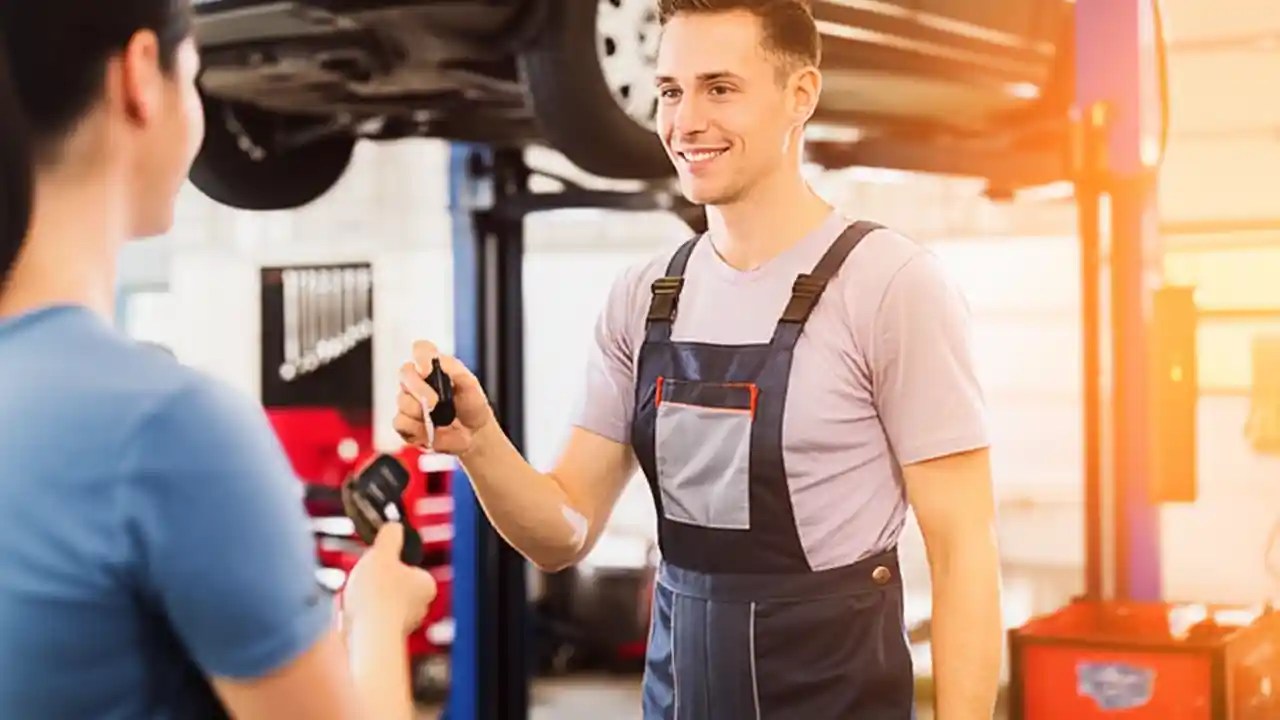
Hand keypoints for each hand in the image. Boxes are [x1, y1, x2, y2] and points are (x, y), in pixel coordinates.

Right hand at [342, 523, 437, 636]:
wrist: (368, 634)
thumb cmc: (378, 595)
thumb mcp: (382, 553)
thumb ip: (390, 536)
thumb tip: (394, 526)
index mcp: (426, 584)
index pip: (407, 567)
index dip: (387, 563)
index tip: (375, 563)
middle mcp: (420, 607)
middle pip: (391, 585)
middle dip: (373, 583)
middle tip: (363, 582)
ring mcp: (404, 625)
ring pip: (378, 604)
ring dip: (363, 600)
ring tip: (354, 600)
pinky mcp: (386, 639)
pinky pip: (369, 621)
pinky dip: (358, 617)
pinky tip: (351, 616)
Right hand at [394, 340, 493, 455]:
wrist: (473, 434)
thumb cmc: (471, 406)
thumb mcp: (471, 387)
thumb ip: (456, 372)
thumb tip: (438, 362)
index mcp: (434, 367)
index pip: (421, 349)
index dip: (421, 356)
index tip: (428, 370)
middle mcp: (418, 381)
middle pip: (405, 373)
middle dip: (419, 389)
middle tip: (435, 403)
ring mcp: (409, 401)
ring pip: (402, 401)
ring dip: (420, 411)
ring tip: (439, 420)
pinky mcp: (405, 423)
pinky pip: (400, 422)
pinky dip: (416, 428)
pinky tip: (430, 430)